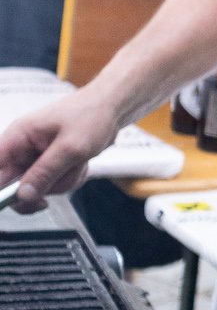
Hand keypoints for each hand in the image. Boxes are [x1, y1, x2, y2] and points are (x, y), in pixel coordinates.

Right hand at [0, 89, 122, 209]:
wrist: (112, 109)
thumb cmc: (91, 117)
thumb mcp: (70, 148)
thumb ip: (45, 172)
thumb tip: (23, 195)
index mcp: (18, 136)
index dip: (1, 189)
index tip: (19, 200)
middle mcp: (22, 148)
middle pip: (15, 185)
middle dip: (44, 187)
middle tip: (62, 178)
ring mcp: (36, 157)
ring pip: (40, 187)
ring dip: (62, 181)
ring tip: (78, 162)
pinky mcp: (50, 164)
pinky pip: (54, 184)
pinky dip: (70, 179)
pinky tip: (81, 164)